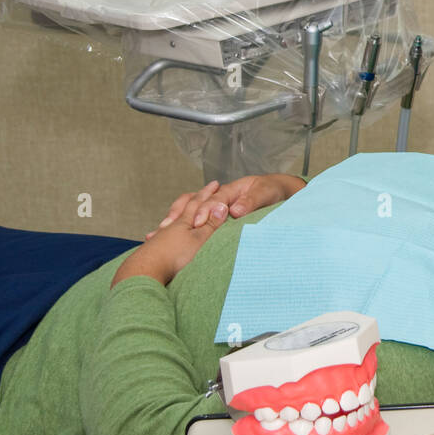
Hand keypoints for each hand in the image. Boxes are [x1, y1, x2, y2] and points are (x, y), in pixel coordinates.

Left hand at [114, 194, 232, 286]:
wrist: (147, 271)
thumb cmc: (174, 256)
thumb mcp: (199, 240)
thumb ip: (211, 224)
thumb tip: (222, 205)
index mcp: (184, 221)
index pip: (198, 202)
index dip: (208, 193)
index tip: (215, 184)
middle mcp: (172, 225)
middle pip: (182, 206)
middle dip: (193, 198)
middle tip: (199, 192)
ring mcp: (162, 236)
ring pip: (172, 219)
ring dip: (178, 211)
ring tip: (180, 210)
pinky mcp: (155, 248)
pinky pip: (163, 232)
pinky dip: (167, 228)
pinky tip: (161, 234)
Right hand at [147, 173, 303, 236]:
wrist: (278, 192)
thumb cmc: (272, 192)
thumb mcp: (265, 194)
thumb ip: (251, 202)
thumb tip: (234, 211)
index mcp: (231, 190)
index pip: (214, 200)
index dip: (205, 210)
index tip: (197, 222)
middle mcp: (218, 197)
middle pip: (191, 204)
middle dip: (177, 217)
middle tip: (163, 230)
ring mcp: (212, 207)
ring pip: (186, 213)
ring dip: (172, 224)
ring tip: (154, 236)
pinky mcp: (211, 218)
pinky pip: (190, 222)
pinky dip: (177, 231)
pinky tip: (163, 244)